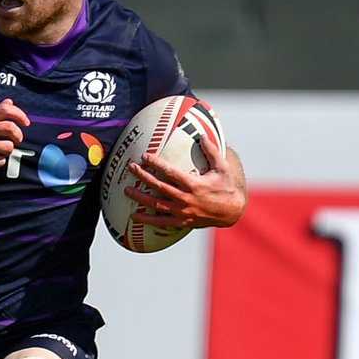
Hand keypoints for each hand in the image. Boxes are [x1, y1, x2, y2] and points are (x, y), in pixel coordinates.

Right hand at [0, 99, 30, 181]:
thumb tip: (9, 101)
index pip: (4, 109)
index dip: (19, 114)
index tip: (26, 123)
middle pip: (9, 127)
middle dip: (19, 136)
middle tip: (17, 141)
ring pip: (8, 146)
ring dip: (9, 151)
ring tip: (2, 152)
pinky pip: (0, 160)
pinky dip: (1, 162)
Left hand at [124, 144, 246, 231]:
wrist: (232, 212)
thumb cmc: (227, 187)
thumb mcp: (223, 167)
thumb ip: (212, 151)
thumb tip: (202, 135)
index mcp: (194, 184)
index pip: (171, 172)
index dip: (157, 164)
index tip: (146, 156)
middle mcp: (186, 199)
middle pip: (159, 187)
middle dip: (143, 176)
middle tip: (131, 168)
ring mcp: (183, 212)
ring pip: (157, 205)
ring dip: (140, 197)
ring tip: (126, 190)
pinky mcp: (182, 222)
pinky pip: (161, 222)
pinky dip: (147, 220)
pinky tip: (134, 216)